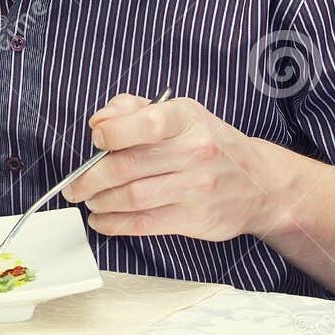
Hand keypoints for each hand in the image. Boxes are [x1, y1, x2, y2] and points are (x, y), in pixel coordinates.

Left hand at [61, 94, 273, 240]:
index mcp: (187, 118)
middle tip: (74, 185)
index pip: (145, 123)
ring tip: (89, 200)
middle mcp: (195, 151)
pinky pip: (144, 223)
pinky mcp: (196, 218)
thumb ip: (133, 110)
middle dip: (90, 177)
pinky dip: (115, 224)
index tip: (96, 140)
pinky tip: (102, 221)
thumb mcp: (178, 114)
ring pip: (132, 197)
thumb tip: (98, 121)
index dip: (112, 133)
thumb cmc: (208, 143)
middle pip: (128, 165)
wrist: (260, 183)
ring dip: (100, 201)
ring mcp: (197, 187)